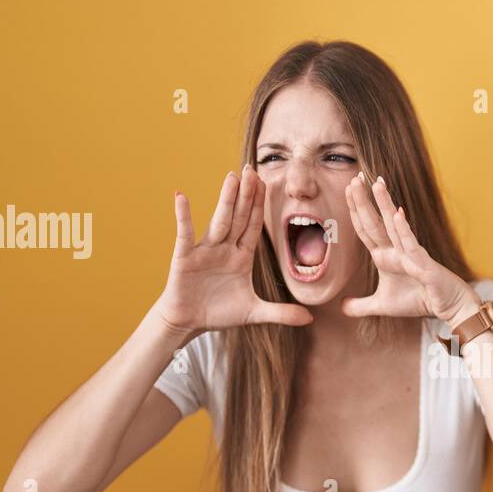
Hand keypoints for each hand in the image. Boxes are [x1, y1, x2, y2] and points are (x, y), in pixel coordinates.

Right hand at [156, 166, 312, 335]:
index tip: (266, 182)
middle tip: (252, 168)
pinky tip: (182, 196)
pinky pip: (185, 234)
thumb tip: (310, 319)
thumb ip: (281, 313)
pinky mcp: (184, 258)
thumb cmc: (218, 312)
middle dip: (246, 194)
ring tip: (232, 176)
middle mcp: (223, 248)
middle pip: (238, 217)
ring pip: (219, 222)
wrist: (189, 323)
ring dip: (226, 200)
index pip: (253, 226)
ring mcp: (204, 251)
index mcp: (241, 256)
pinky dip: (183, 216)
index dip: (260, 206)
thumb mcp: (254, 313)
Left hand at [342, 173, 475, 324]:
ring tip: (377, 183)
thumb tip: (343, 308)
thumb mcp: (383, 305)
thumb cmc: (419, 300)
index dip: (355, 211)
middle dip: (364, 201)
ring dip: (385, 205)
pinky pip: (412, 245)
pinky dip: (404, 230)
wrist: (448, 307)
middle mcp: (396, 250)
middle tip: (354, 178)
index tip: (346, 190)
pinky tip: (396, 214)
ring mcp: (411, 255)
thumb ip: (362, 306)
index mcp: (385, 256)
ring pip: (394, 226)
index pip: (366, 230)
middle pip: (375, 222)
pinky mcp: (424, 265)